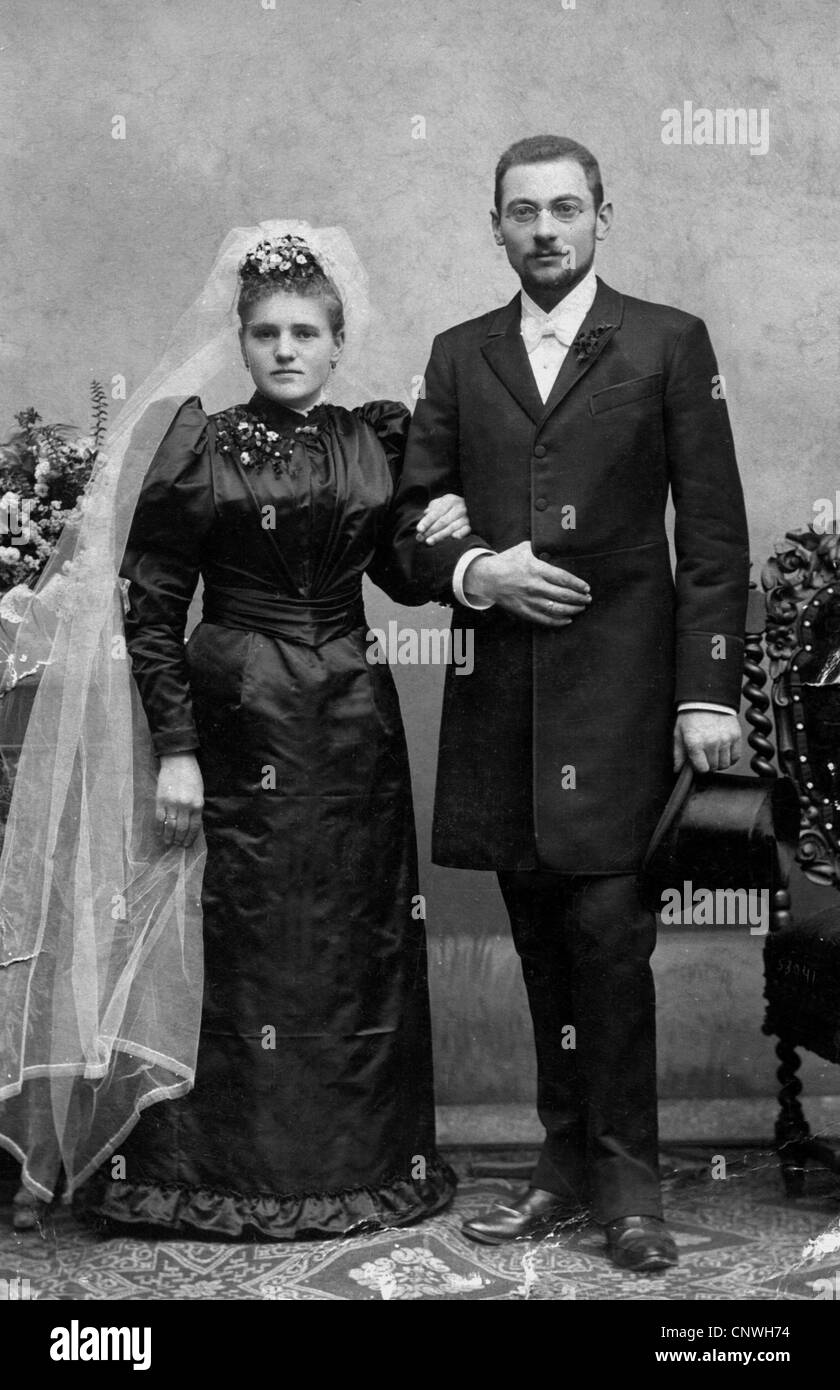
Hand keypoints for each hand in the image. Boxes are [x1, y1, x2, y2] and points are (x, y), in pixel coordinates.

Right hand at [156, 753, 203, 847]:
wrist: (178, 761)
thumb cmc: (191, 776)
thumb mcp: (199, 792)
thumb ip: (195, 808)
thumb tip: (191, 825)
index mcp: (197, 804)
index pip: (194, 827)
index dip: (190, 838)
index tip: (186, 844)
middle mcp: (185, 806)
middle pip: (182, 829)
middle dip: (179, 839)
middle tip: (177, 845)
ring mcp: (172, 803)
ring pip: (170, 826)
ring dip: (169, 836)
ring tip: (168, 842)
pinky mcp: (160, 800)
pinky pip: (159, 818)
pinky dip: (159, 828)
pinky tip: (159, 833)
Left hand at [416, 493, 470, 545]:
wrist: (470, 507)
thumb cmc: (449, 508)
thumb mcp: (440, 504)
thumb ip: (431, 511)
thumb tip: (424, 516)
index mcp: (450, 500)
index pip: (436, 512)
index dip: (426, 521)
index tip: (419, 529)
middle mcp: (459, 508)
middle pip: (443, 521)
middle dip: (431, 531)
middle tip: (421, 539)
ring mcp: (466, 517)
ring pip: (452, 527)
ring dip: (440, 535)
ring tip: (429, 542)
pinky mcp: (472, 525)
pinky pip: (466, 530)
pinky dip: (460, 534)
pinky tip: (453, 538)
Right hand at [463, 541, 590, 626]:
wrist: (487, 577)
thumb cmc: (507, 561)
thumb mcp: (525, 548)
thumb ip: (542, 549)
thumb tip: (559, 546)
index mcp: (535, 569)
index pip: (563, 578)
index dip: (577, 584)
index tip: (586, 587)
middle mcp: (533, 586)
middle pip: (562, 595)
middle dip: (579, 598)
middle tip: (588, 598)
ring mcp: (528, 600)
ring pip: (555, 609)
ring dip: (572, 610)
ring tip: (581, 608)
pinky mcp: (523, 610)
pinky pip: (543, 619)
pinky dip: (557, 621)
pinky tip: (567, 620)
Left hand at [673, 711, 741, 772]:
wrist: (706, 698)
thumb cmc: (691, 715)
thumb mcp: (679, 733)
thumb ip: (679, 754)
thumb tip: (678, 769)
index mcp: (695, 743)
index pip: (702, 769)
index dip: (699, 768)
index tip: (698, 763)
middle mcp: (711, 742)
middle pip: (714, 767)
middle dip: (708, 764)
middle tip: (705, 756)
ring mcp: (725, 739)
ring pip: (725, 764)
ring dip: (719, 762)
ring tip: (714, 753)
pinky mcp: (736, 736)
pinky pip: (736, 756)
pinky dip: (730, 757)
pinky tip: (723, 752)